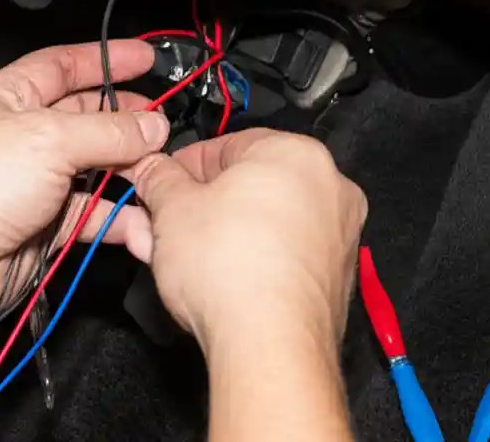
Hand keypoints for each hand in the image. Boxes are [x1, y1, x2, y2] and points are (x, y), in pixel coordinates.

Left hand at [0, 41, 169, 329]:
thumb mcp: (48, 139)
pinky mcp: (43, 228)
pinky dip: (118, 218)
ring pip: (94, 169)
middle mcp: (19, 137)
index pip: (62, 66)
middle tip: (164, 121)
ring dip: (128, 171)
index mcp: (6, 97)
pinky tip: (140, 219)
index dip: (105, 60)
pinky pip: (91, 215)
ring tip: (159, 171)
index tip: (146, 59)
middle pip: (84, 118)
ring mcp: (32, 183)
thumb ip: (108, 130)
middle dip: (126, 119)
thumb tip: (152, 126)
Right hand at [125, 129, 367, 349]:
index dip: (181, 167)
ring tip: (170, 253)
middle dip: (195, 206)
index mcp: (294, 152)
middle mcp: (328, 187)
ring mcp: (336, 235)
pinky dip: (246, 259)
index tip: (157, 184)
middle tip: (158, 222)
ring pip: (262, 223)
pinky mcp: (332, 278)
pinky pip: (281, 255)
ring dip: (214, 234)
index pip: (225, 145)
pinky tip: (209, 278)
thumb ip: (159, 179)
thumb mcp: (171, 208)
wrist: (269, 344)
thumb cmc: (229, 268)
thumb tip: (152, 170)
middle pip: (245, 186)